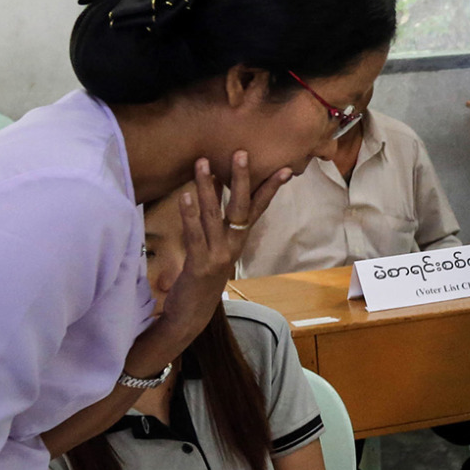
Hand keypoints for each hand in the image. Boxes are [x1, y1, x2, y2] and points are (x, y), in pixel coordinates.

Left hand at [148, 153, 291, 356]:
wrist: (191, 316)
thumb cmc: (200, 279)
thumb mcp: (213, 250)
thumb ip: (216, 225)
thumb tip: (212, 188)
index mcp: (238, 241)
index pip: (259, 210)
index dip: (270, 189)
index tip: (284, 169)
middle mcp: (233, 247)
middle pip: (242, 208)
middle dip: (242, 180)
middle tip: (240, 153)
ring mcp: (218, 257)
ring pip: (215, 217)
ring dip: (208, 188)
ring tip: (202, 162)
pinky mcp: (200, 266)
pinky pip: (195, 236)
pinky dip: (190, 215)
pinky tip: (185, 197)